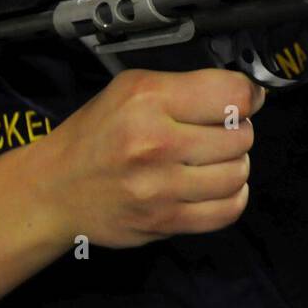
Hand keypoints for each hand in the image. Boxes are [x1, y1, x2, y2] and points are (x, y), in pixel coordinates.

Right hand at [26, 68, 264, 247]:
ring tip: (213, 160)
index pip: (231, 94)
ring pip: (238, 173)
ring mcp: (159, 186)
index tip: (247, 100)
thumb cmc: (97, 135)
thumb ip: (190, 87)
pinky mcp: (164, 221)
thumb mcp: (132, 89)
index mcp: (147, 100)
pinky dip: (232, 196)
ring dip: (234, 165)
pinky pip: (227, 211)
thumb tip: (250, 95)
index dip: (248, 96)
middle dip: (237, 131)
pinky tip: (215, 186)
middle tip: (218, 132)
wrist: (56, 189)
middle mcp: (154, 142)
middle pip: (240, 136)